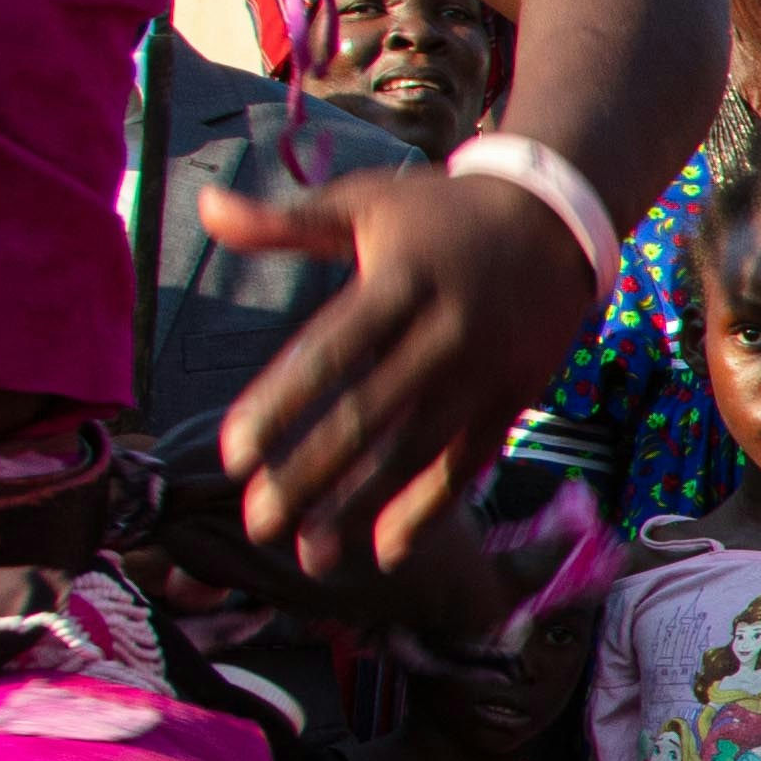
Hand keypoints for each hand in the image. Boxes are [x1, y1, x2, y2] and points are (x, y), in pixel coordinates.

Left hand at [199, 165, 599, 579]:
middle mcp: (444, 330)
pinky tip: (386, 551)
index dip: (282, 405)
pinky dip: (428, 510)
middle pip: (369, 414)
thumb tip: (206, 208)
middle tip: (258, 523)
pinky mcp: (512, 398)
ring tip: (311, 556)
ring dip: (361, 507)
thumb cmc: (440, 214)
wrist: (554, 219)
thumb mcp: (365, 203)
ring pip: (414, 450)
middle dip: (310, 475)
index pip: (331, 352)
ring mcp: (483, 369)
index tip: (234, 455)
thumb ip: (284, 221)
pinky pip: (466, 463)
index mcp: (399, 281)